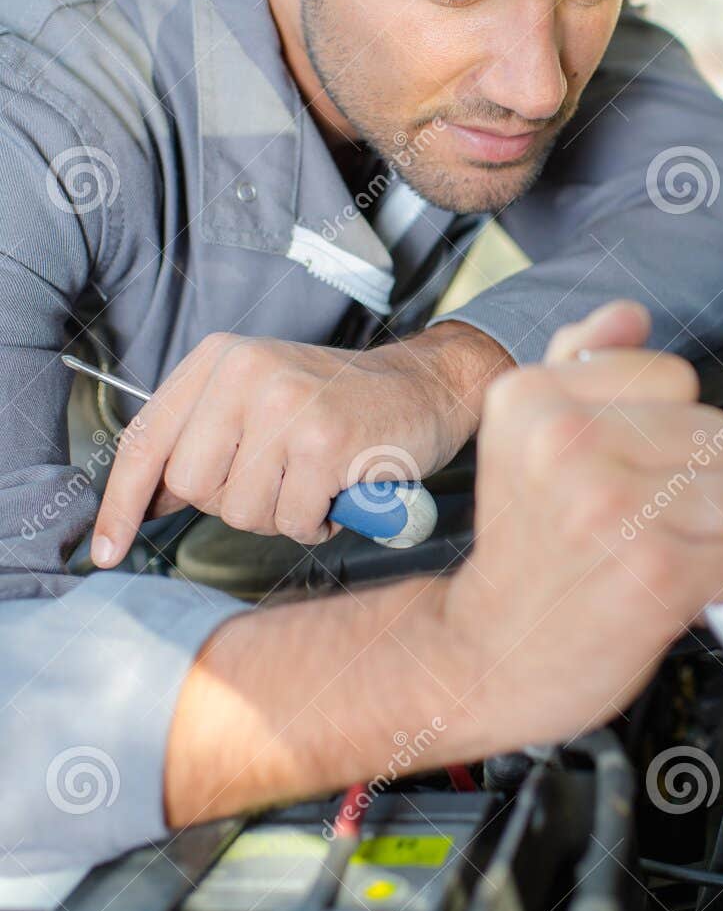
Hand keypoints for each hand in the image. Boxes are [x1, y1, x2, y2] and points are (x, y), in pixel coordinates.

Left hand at [91, 323, 510, 565]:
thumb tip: (147, 501)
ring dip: (280, 514)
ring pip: (242, 509)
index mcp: (217, 361)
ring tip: (311, 480)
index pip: (146, 441)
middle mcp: (244, 374)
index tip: (108, 549)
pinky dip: (316, 521)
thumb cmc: (340, 403)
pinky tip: (336, 490)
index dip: (121, 503)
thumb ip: (202, 439)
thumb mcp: (258, 400)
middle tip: (278, 480)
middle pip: (192, 486)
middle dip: (234, 502)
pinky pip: (293, 520)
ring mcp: (287, 406)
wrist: (424, 386)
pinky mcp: (326, 442)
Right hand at [440, 299, 722, 753]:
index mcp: (535, 398)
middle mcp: (570, 444)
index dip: (666, 431)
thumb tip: (628, 315)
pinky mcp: (655, 573)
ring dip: (721, 538)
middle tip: (645, 522)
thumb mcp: (524, 441)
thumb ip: (580, 368)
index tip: (629, 469)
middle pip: (722, 433)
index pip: (676, 376)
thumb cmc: (520, 553)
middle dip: (701, 484)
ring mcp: (613, 508)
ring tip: (663, 555)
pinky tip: (684, 595)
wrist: (484, 656)